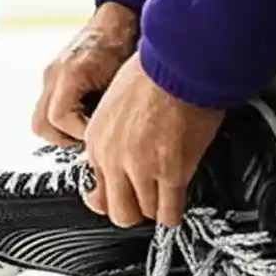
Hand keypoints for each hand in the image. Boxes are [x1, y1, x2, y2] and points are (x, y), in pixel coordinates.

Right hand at [35, 1, 138, 145]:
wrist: (116, 21)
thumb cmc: (125, 46)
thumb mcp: (121, 81)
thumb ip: (107, 110)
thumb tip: (102, 138)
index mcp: (71, 73)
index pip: (59, 117)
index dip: (79, 133)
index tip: (98, 135)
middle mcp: (54, 74)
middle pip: (41, 124)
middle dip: (64, 138)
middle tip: (88, 139)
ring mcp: (49, 76)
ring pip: (40, 120)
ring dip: (61, 132)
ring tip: (86, 129)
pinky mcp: (52, 78)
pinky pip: (47, 108)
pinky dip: (62, 119)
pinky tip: (85, 115)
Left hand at [83, 52, 224, 227]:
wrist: (179, 62)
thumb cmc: (155, 72)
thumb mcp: (115, 105)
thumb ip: (113, 136)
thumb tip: (124, 157)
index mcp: (97, 141)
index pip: (95, 190)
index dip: (114, 196)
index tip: (125, 194)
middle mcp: (113, 158)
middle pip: (118, 211)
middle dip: (134, 211)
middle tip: (147, 203)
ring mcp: (141, 168)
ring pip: (145, 213)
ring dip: (157, 209)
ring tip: (167, 200)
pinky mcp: (170, 171)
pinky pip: (169, 211)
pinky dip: (174, 213)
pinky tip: (178, 204)